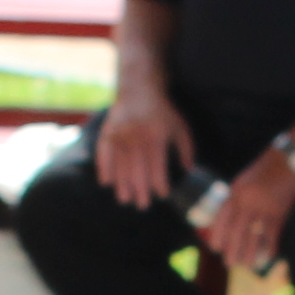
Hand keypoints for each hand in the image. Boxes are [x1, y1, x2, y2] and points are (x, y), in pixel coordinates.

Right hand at [92, 88, 194, 211]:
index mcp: (157, 136)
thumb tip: (190, 170)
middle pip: (138, 169)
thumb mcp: (180, 127)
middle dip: (140, 190)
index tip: (163, 194)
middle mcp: (137, 136)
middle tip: (143, 206)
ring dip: (122, 184)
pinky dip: (104, 167)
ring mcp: (120, 134)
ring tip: (125, 200)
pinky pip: (104, 152)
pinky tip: (106, 182)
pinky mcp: (108, 132)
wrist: (140, 89)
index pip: (157, 166)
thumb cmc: (163, 113)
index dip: (160, 182)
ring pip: (120, 164)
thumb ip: (186, 149)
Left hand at [199, 147, 294, 277]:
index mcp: (237, 190)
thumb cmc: (272, 163)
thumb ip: (241, 194)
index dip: (218, 233)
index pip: (223, 216)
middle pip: (237, 230)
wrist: (294, 155)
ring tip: (248, 265)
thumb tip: (235, 213)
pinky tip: (269, 256)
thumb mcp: (248, 176)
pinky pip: (273, 232)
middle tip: (230, 263)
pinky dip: (271, 246)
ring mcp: (264, 206)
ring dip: (251, 252)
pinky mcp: (281, 210)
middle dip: (233, 249)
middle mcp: (247, 199)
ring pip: (255, 235)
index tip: (215, 247)